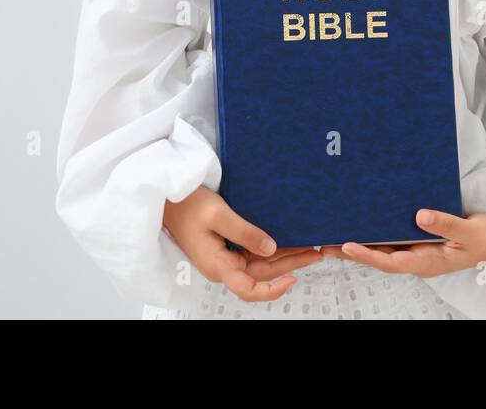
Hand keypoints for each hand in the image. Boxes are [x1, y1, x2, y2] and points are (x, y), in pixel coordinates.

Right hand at [163, 186, 323, 301]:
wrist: (168, 196)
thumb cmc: (187, 204)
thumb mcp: (218, 214)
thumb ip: (245, 232)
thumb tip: (271, 248)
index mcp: (217, 265)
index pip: (248, 289)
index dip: (272, 290)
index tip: (294, 279)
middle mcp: (223, 265)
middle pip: (262, 273)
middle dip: (291, 264)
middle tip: (317, 252)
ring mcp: (225, 257)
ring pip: (261, 263)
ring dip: (285, 256)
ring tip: (311, 247)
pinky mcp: (227, 247)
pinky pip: (253, 252)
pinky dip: (272, 248)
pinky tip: (289, 240)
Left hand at [320, 209, 485, 277]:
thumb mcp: (469, 232)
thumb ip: (446, 225)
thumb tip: (420, 215)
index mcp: (427, 262)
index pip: (390, 262)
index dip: (368, 255)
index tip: (347, 246)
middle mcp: (418, 257)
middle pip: (379, 256)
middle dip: (353, 250)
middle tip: (326, 240)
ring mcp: (418, 248)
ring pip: (384, 246)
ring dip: (361, 239)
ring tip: (335, 230)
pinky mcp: (419, 236)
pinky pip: (394, 235)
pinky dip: (377, 228)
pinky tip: (364, 218)